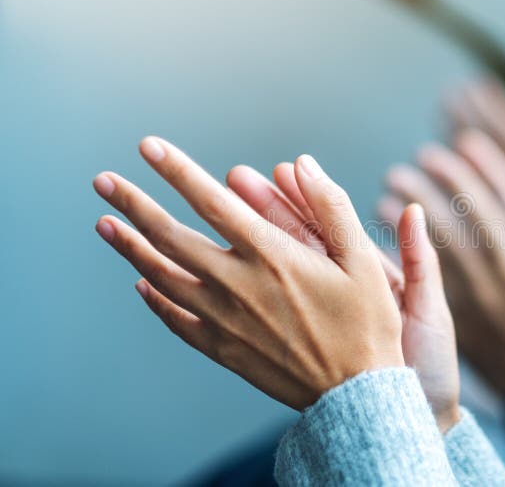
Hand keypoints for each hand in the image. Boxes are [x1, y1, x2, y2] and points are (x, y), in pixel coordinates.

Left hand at [93, 137, 403, 410]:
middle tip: (103, 182)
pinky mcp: (224, 349)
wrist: (355, 394)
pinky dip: (154, 301)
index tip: (148, 147)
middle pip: (171, 237)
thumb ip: (330, 207)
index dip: (176, 170)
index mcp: (271, 256)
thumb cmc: (366, 325)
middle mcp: (238, 285)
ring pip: (163, 277)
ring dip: (131, 248)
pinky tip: (142, 285)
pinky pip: (177, 322)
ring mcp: (225, 320)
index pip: (211, 202)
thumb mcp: (363, 260)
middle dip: (134, 204)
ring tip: (106, 225)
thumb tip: (303, 164)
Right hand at [227, 163, 460, 431]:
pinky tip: (212, 263)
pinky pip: (263, 307)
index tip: (281, 170)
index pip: (329, 228)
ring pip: (273, 269)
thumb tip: (411, 208)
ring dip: (245, 237)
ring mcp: (312, 312)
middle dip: (264, 208)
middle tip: (234, 178)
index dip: (304, 198)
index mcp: (365, 276)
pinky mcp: (295, 341)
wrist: (408, 416)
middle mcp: (334, 289)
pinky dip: (237, 286)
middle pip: (293, 241)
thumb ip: (418, 259)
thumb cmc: (426, 364)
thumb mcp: (427, 308)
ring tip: (216, 206)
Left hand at [383, 133, 504, 395]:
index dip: (459, 177)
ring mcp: (467, 301)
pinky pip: (423, 285)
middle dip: (422, 195)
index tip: (439, 153)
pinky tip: (382, 248)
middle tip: (400, 170)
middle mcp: (485, 280)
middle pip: (446, 226)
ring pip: (427, 253)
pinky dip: (402, 263)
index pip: (482, 208)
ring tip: (382, 199)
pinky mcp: (457, 320)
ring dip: (404, 227)